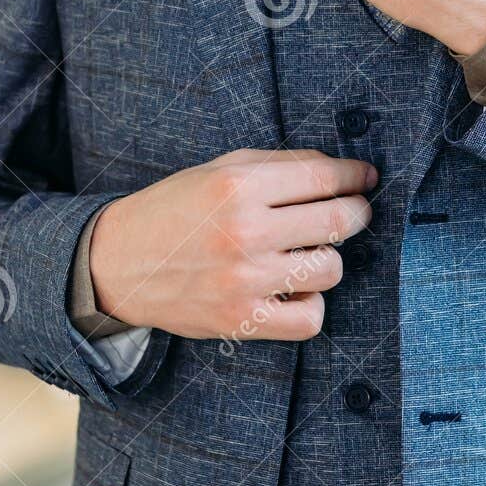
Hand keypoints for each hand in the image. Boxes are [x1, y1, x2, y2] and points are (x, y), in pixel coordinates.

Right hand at [87, 147, 377, 341]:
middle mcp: (245, 231)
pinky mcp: (241, 320)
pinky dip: (311, 304)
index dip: (356, 176)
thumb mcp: (220, 168)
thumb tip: (342, 170)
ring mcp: (244, 280)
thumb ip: (280, 164)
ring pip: (330, 269)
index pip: (324, 178)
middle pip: (337, 221)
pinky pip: (310, 319)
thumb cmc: (177, 208)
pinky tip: (294, 290)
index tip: (366, 177)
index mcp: (238, 186)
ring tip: (306, 252)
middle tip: (354, 211)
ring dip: (327, 258)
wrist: (119, 262)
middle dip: (356, 212)